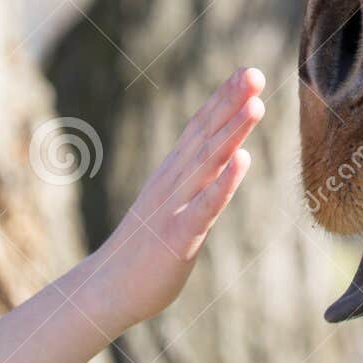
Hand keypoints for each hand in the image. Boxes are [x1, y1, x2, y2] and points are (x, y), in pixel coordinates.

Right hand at [90, 67, 264, 333]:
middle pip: (206, 135)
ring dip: (233, 132)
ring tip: (257, 104)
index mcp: (172, 173)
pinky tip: (243, 160)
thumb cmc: (143, 246)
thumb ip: (196, 178)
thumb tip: (228, 154)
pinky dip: (224, 182)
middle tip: (254, 72)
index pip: (200, 127)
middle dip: (231, 103)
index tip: (246, 72)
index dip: (223, 99)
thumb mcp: (170, 203)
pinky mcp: (179, 235)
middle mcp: (174, 181)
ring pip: (209, 163)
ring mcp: (175, 205)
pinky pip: (205, 205)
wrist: (105, 289)